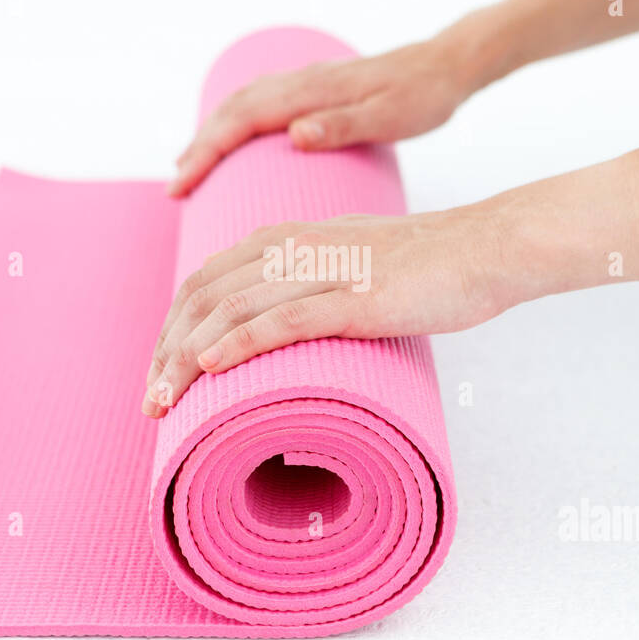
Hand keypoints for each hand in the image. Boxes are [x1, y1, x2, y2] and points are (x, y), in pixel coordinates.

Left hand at [142, 206, 509, 415]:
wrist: (487, 248)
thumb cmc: (429, 266)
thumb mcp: (356, 264)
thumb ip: (317, 284)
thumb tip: (288, 330)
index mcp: (292, 239)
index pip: (209, 279)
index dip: (174, 326)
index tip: (160, 372)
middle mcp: (298, 248)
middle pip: (206, 294)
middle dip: (167, 349)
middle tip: (150, 400)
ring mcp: (326, 270)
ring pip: (232, 308)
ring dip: (188, 357)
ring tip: (165, 399)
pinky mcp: (358, 297)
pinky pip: (285, 319)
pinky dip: (240, 343)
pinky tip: (212, 367)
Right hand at [167, 37, 470, 195]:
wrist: (447, 64)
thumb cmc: (423, 97)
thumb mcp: (391, 117)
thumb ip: (343, 126)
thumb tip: (294, 134)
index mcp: (311, 91)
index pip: (241, 120)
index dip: (207, 153)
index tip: (181, 186)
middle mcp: (301, 81)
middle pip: (232, 110)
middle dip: (199, 148)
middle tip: (176, 189)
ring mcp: (305, 82)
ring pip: (242, 103)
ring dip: (211, 133)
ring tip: (190, 168)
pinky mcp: (314, 89)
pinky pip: (259, 103)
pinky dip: (234, 122)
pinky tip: (233, 142)